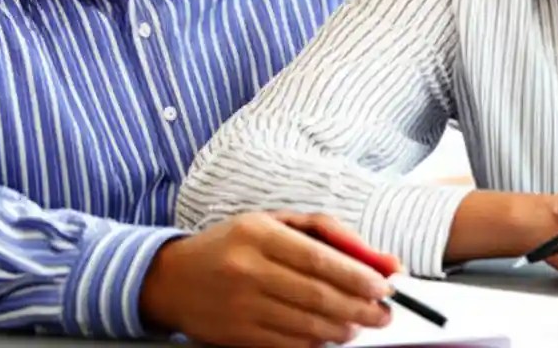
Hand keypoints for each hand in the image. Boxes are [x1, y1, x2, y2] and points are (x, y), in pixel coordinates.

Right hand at [140, 212, 395, 346]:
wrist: (172, 279)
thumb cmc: (234, 244)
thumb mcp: (277, 223)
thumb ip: (331, 233)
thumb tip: (381, 259)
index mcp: (258, 234)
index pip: (320, 259)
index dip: (358, 276)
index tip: (386, 286)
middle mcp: (246, 270)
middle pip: (317, 295)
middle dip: (360, 307)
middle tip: (383, 313)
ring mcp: (239, 306)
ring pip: (306, 324)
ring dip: (343, 328)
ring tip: (360, 324)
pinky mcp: (236, 336)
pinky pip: (288, 344)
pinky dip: (317, 342)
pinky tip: (330, 334)